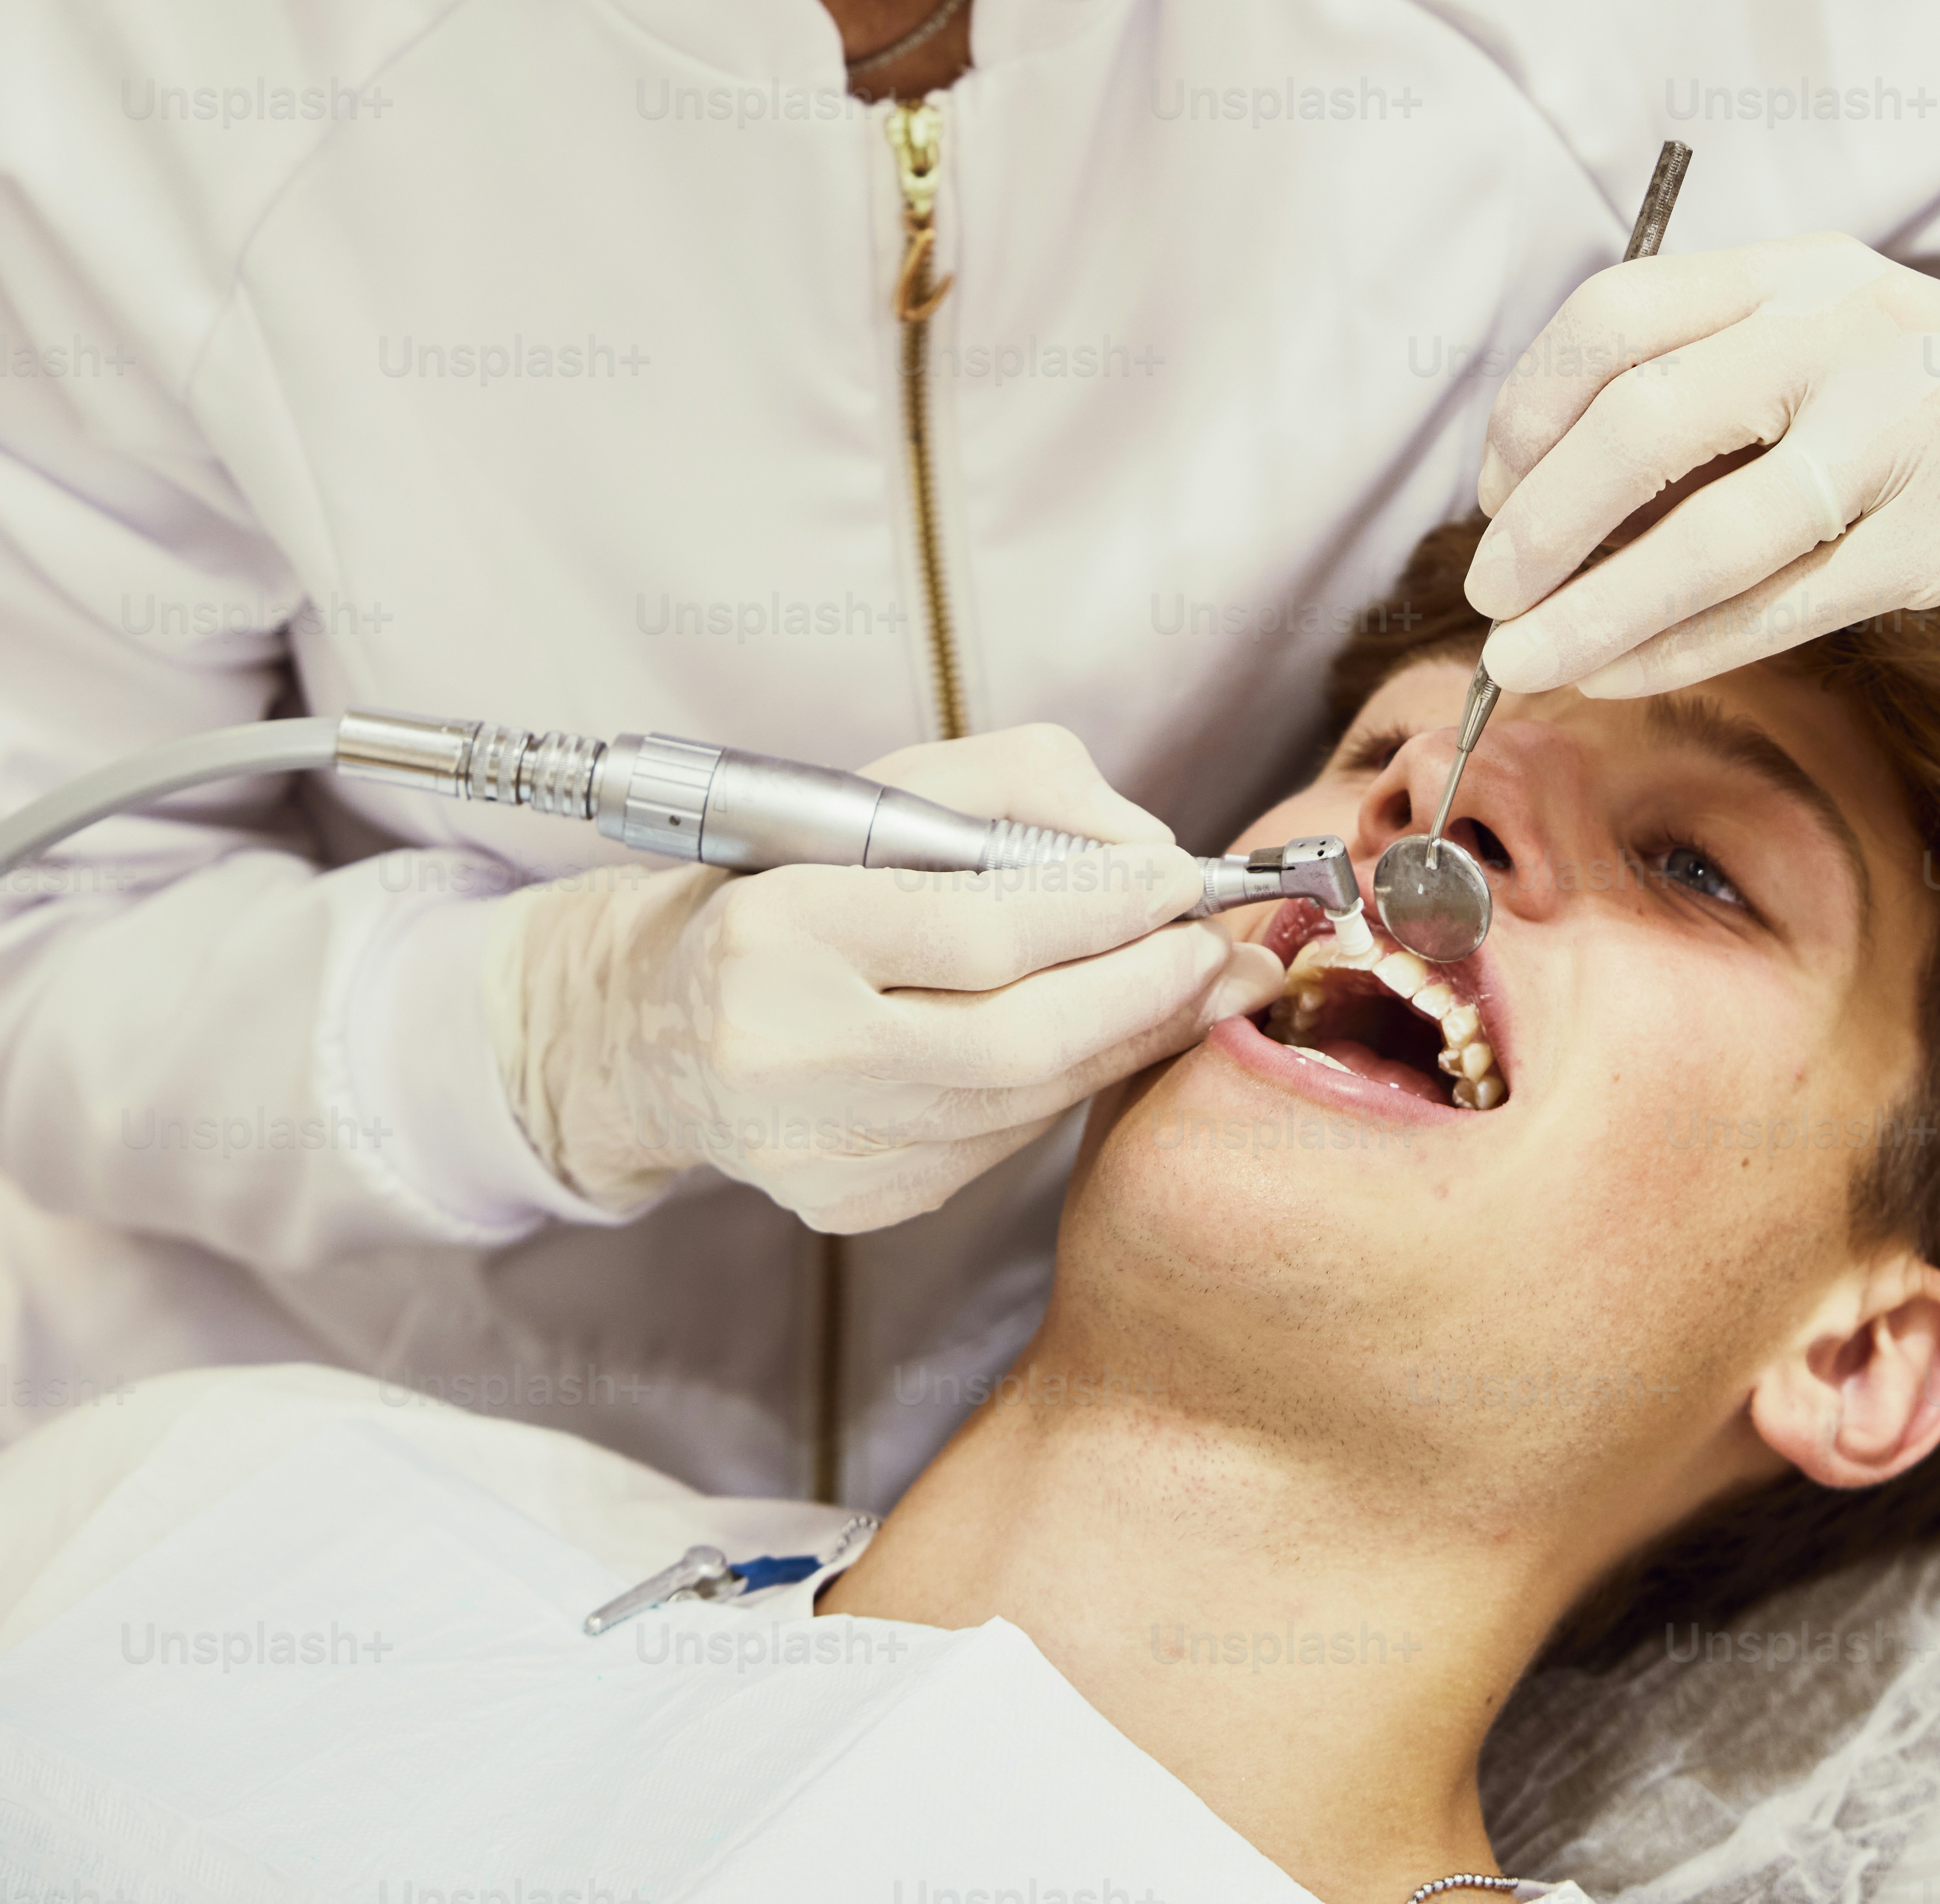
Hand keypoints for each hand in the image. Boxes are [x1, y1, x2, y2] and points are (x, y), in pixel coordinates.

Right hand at [482, 723, 1282, 1233]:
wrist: (658, 1023)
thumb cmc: (787, 881)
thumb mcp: (881, 796)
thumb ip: (1015, 794)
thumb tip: (1144, 853)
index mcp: (773, 933)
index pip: (974, 930)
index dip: (1098, 906)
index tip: (1183, 877)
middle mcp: (783, 1056)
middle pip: (1012, 1042)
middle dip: (1140, 993)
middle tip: (1222, 951)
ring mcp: (817, 1151)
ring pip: (1018, 1104)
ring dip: (1125, 1043)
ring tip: (1198, 989)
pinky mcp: (850, 1204)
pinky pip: (995, 1143)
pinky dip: (1065, 1085)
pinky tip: (1106, 1040)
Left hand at [1466, 235, 1939, 696]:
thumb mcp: (1832, 346)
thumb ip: (1709, 386)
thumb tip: (1541, 496)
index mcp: (1798, 272)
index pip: (1616, 315)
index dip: (1531, 408)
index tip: (1494, 488)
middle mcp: (1847, 330)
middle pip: (1645, 420)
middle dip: (1543, 518)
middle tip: (1490, 587)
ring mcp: (1909, 428)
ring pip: (1713, 534)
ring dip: (1597, 608)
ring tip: (1522, 656)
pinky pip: (1788, 604)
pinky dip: (1686, 647)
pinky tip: (1624, 672)